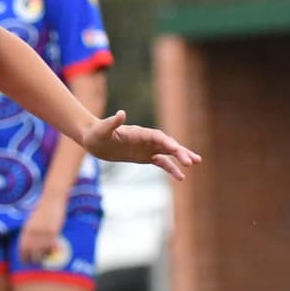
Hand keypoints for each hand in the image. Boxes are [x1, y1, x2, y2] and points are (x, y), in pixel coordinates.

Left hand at [16, 202, 64, 265]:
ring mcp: (42, 233)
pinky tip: (53, 251)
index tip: (26, 261)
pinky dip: (51, 250)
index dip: (23, 257)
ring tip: (45, 259)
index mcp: (26, 230)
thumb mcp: (32, 219)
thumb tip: (30, 240)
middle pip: (30, 252)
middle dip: (33, 259)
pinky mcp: (52, 232)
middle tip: (37, 262)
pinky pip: (51, 246)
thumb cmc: (43, 208)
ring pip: (41, 251)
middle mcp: (33, 233)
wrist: (52, 199)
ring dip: (43, 256)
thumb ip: (30, 230)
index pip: (22, 248)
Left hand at [82, 111, 201, 178]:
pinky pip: (161, 163)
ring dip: (181, 158)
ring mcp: (148, 148)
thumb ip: (113, 122)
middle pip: (167, 144)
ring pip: (169, 153)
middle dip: (180, 152)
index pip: (158, 137)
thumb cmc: (97, 133)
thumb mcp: (103, 129)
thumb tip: (121, 113)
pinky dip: (171, 168)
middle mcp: (147, 139)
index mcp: (140, 132)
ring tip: (195, 163)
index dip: (167, 143)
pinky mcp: (145, 157)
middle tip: (193, 161)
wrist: (94, 140)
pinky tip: (180, 177)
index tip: (176, 149)